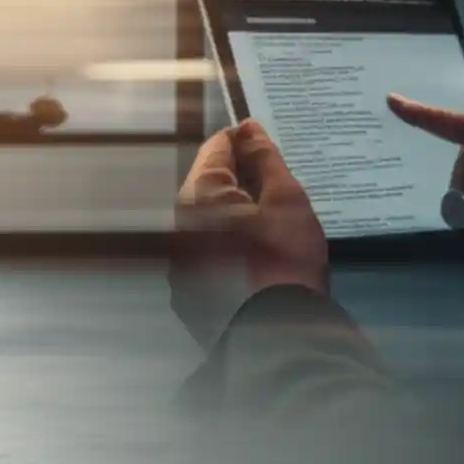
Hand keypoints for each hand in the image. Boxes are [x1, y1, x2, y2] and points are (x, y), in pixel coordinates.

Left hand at [170, 120, 327, 346]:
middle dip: (241, 180)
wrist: (275, 335)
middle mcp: (177, 224)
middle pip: (209, 185)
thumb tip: (248, 128)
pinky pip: (206, 254)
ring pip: (206, 222)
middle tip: (279, 188)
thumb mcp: (286, 199)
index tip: (270, 146)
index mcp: (198, 195)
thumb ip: (264, 158)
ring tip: (271, 226)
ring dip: (233, 216)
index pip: (216, 147)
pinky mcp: (186, 292)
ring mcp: (178, 261)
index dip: (245, 139)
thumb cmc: (284, 258)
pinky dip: (227, 247)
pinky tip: (256, 259)